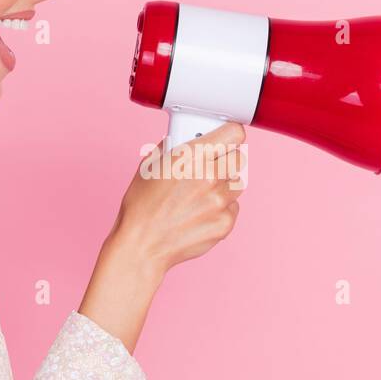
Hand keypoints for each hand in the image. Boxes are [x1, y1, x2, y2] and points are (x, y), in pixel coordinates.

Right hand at [78, 121, 246, 353]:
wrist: (142, 245)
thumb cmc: (141, 207)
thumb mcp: (150, 165)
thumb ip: (174, 147)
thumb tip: (185, 137)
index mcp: (191, 157)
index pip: (234, 134)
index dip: (230, 135)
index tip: (227, 138)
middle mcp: (209, 176)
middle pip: (239, 158)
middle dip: (226, 160)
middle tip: (212, 167)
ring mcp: (219, 202)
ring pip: (237, 184)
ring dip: (224, 185)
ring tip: (202, 193)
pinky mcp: (225, 223)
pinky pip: (233, 208)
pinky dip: (221, 209)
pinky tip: (201, 213)